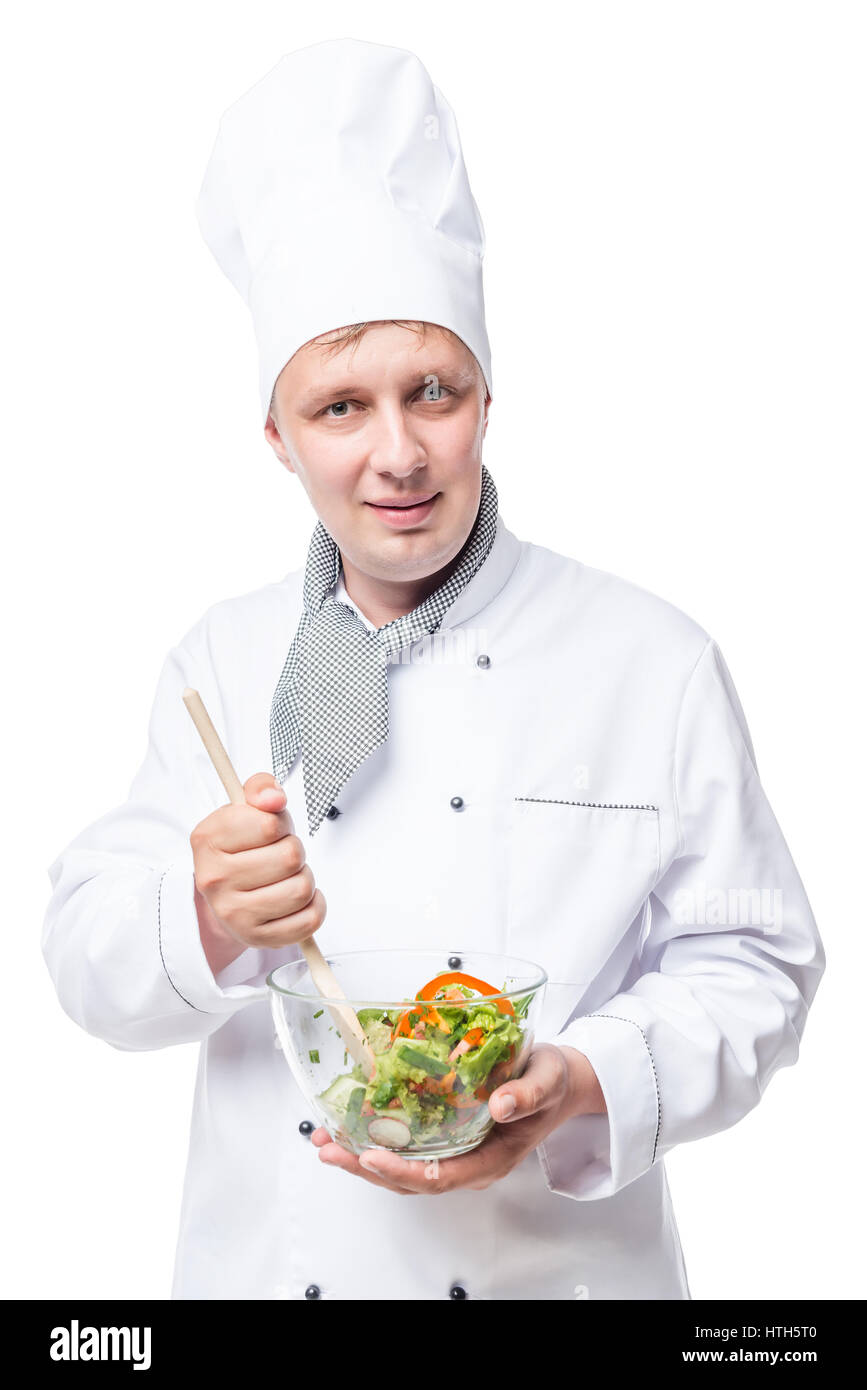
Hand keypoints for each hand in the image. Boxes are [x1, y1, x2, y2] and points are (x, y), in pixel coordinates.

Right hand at [191, 772, 325, 974]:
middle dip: (294, 851)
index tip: (270, 830)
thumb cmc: (242, 848)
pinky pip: (310, 919)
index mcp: (207, 840)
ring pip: (302, 888)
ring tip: (286, 877)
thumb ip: (260, 788)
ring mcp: (234, 914)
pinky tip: (297, 900)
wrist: (225, 896)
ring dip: (304, 877)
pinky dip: (314, 905)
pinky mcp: (257, 939)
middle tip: (280, 855)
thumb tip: (274, 799)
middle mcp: (214, 880)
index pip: (270, 824)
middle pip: (291, 856)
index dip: (281, 822)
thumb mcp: (244, 809)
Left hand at [310, 1043, 605, 1194]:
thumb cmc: (551, 1080)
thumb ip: (526, 1095)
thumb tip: (499, 1105)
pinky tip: (347, 1125)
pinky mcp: (444, 1135)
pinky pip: (405, 1146)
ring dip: (360, 1157)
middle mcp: (467, 1163)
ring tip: (323, 1141)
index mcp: (491, 1160)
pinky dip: (373, 1139)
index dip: (402, 1172)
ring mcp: (454, 1152)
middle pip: (410, 1179)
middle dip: (365, 1168)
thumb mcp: (547, 1081)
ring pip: (402, 1167)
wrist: (558, 1079)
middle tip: (328, 1149)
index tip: (371, 1157)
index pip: (439, 1178)